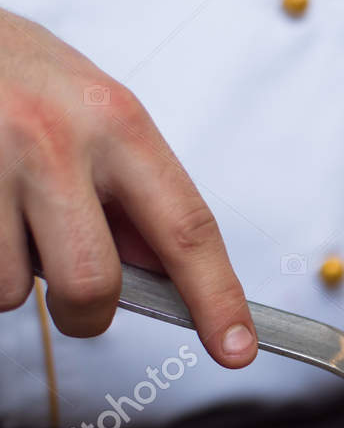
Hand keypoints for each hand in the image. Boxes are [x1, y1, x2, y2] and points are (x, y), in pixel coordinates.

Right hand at [0, 9, 255, 365]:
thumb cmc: (23, 77)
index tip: (236, 349)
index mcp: (118, 124)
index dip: (216, 299)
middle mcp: (57, 140)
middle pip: (94, 283)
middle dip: (87, 313)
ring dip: (14, 277)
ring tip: (8, 219)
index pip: (187, 230)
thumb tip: (168, 280)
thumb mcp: (99, 117)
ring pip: (14, 289)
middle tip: (76, 298)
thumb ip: (136, 198)